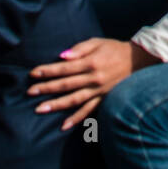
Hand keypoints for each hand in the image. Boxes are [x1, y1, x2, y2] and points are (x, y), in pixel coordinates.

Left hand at [29, 38, 158, 129]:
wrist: (137, 60)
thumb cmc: (114, 49)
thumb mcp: (98, 42)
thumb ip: (80, 49)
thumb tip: (62, 57)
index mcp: (91, 62)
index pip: (65, 68)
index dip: (48, 70)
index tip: (33, 73)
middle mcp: (94, 78)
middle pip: (66, 84)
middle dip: (47, 87)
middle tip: (30, 92)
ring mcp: (99, 90)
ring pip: (74, 99)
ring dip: (56, 104)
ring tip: (40, 109)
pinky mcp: (104, 99)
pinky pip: (89, 110)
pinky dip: (77, 118)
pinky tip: (64, 125)